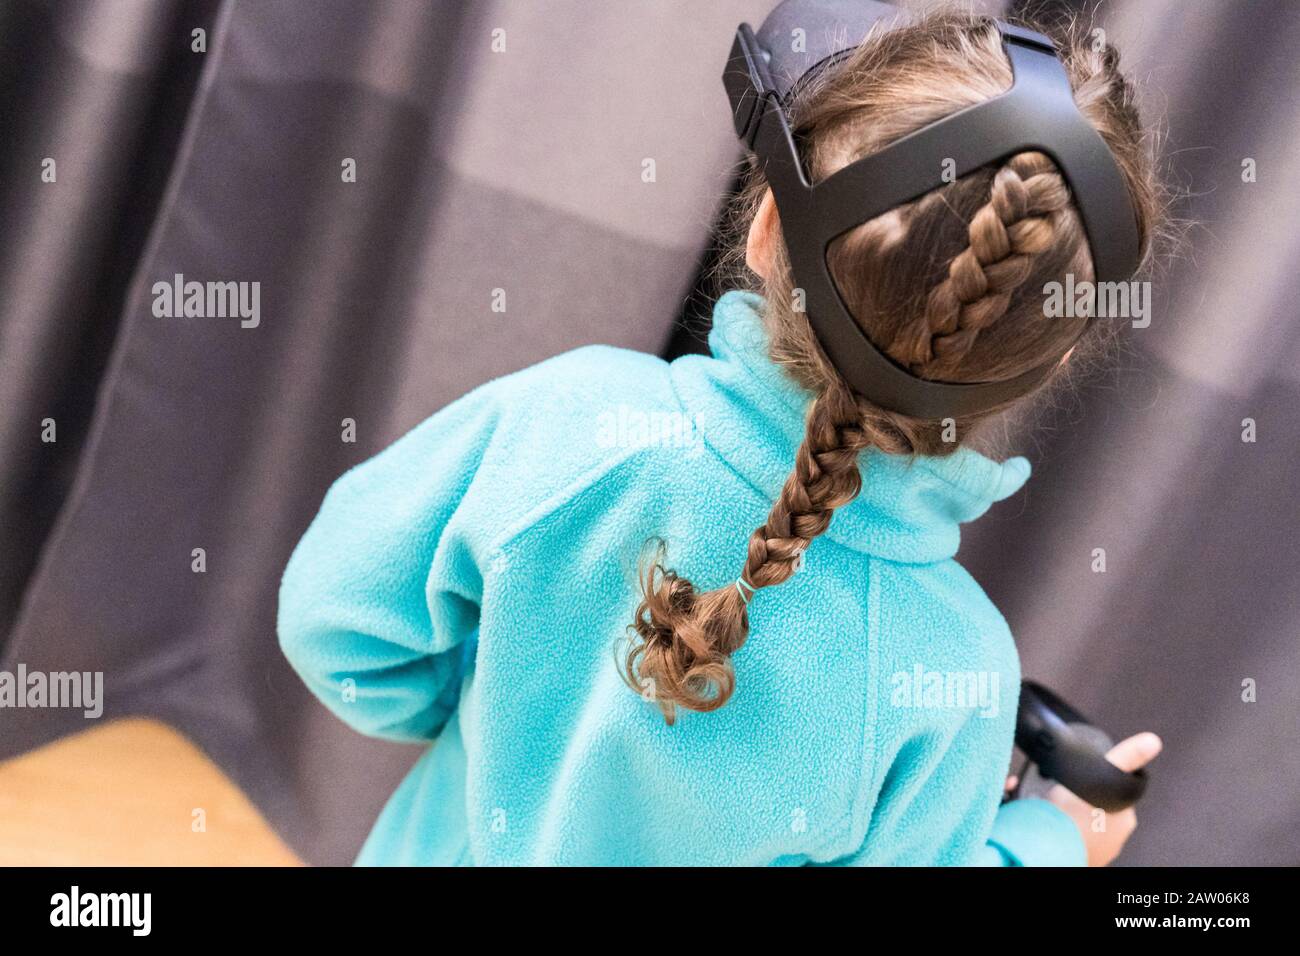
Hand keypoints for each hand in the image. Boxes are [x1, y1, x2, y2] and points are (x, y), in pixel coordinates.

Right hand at [1044, 731, 1162, 865]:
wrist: (1051, 846)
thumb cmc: (1074, 816)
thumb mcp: (1102, 774)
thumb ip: (1126, 758)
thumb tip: (1152, 741)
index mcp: (1125, 818)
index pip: (1118, 796)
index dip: (1103, 785)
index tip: (1089, 782)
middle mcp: (1116, 838)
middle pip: (1103, 811)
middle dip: (1090, 803)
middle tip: (1071, 796)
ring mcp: (1099, 851)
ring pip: (1089, 827)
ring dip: (1078, 819)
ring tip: (1062, 811)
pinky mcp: (1081, 858)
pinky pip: (1076, 840)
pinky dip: (1070, 833)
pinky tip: (1059, 827)